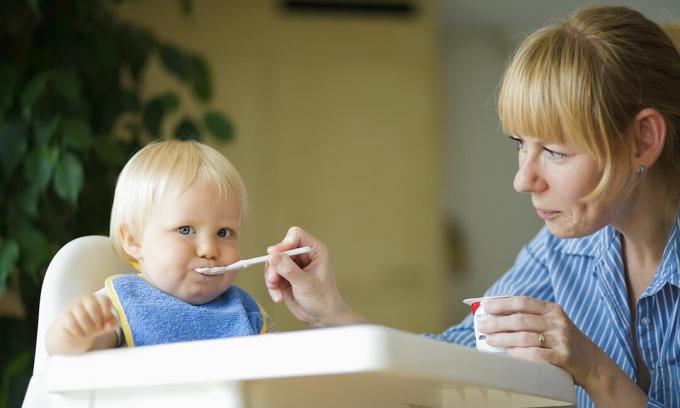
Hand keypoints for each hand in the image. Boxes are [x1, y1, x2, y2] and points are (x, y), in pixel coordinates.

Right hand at [46, 294, 118, 354]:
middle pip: (93, 305)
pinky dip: (79, 332)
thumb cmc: (92, 326)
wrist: (73, 334)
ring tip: (89, 333)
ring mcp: (72, 307)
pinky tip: (81, 335)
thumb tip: (110, 324)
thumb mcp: (103, 325)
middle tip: (98, 328)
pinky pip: (72, 324)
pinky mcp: (64, 317)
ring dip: (88, 328)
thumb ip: (111, 324)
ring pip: (82, 315)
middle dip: (97, 320)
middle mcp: (84, 300)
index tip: (107, 322)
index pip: (104, 300)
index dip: (107, 312)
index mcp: (96, 300)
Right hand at [264, 226, 364, 326]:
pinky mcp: (285, 276)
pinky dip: (271, 286)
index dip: (284, 243)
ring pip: (272, 262)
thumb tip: (273, 256)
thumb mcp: (305, 284)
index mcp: (314, 250)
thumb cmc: (322, 299)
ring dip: (271, 278)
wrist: (321, 317)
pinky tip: (278, 297)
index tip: (275, 255)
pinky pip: (271, 275)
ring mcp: (292, 265)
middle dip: (274, 266)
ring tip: (277, 292)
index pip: (296, 235)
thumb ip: (289, 269)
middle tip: (273, 280)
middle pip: (280, 249)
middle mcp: (303, 255)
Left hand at [477, 296, 605, 385]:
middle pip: (521, 319)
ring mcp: (561, 339)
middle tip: (482, 326)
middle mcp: (557, 321)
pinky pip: (537, 354)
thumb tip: (497, 318)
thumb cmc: (564, 342)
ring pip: (525, 337)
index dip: (502, 303)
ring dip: (503, 338)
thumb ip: (531, 319)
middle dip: (497, 322)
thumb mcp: (553, 324)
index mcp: (552, 309)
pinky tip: (509, 353)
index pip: (523, 302)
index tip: (486, 306)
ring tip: (489, 340)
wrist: (594, 363)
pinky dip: (520, 354)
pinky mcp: (564, 356)